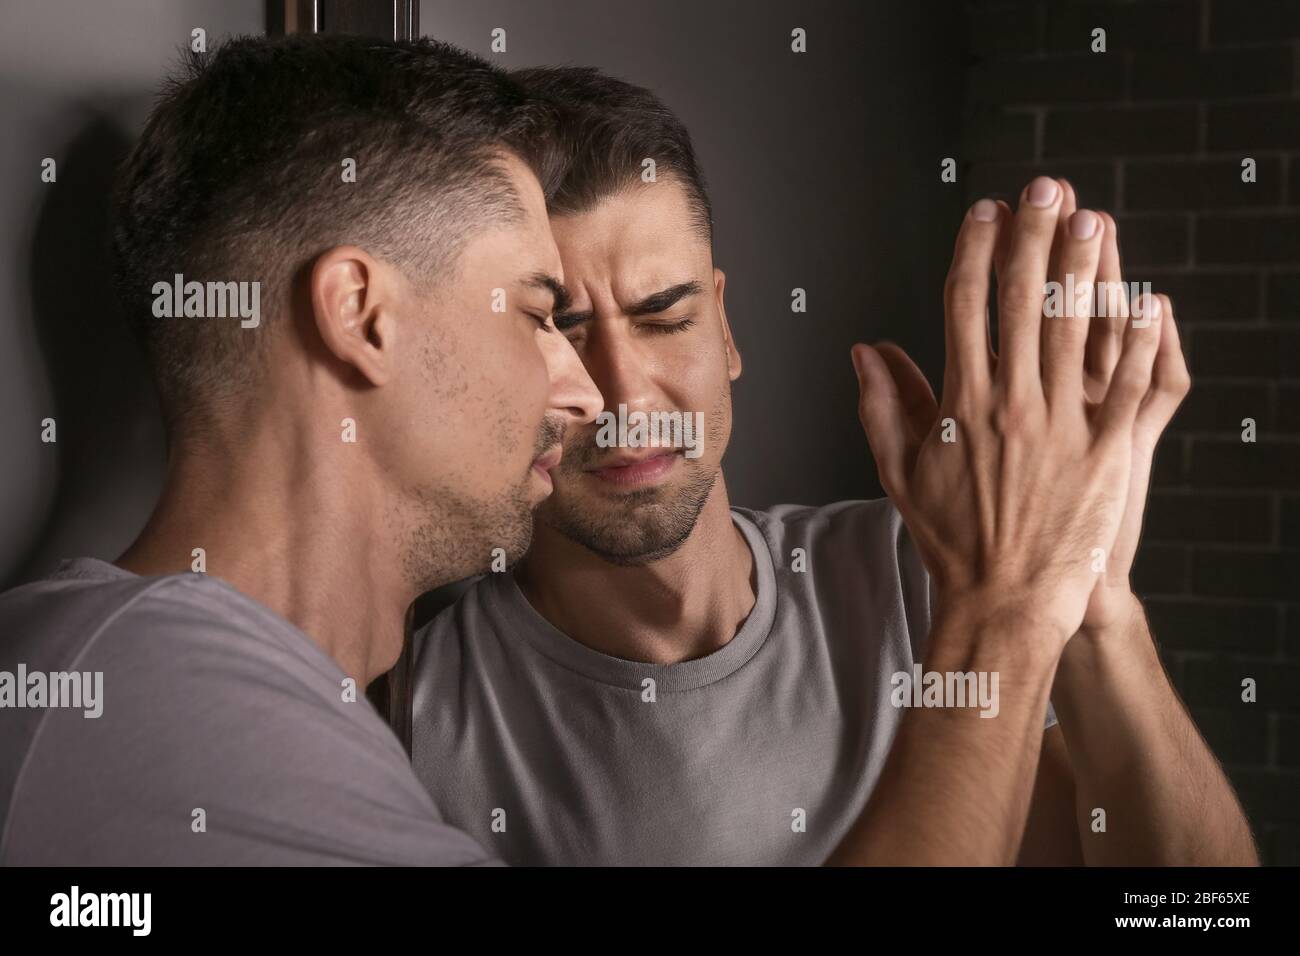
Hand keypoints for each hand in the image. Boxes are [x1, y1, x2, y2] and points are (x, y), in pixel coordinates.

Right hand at [851, 176, 1164, 644]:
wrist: (1004, 601)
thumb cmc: (950, 540)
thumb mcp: (899, 472)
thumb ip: (882, 405)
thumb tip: (866, 350)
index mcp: (959, 403)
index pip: (964, 307)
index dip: (974, 251)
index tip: (985, 213)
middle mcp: (1010, 403)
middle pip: (1024, 301)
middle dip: (1034, 236)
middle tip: (1047, 189)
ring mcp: (1062, 425)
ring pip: (1077, 329)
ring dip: (1086, 268)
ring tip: (1093, 221)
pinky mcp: (1106, 451)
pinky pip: (1128, 384)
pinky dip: (1139, 339)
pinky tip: (1147, 298)